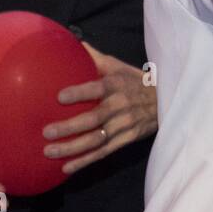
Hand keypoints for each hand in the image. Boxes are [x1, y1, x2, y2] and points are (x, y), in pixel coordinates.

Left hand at [42, 42, 158, 175]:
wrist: (166, 101)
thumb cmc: (135, 81)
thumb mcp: (118, 66)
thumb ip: (94, 59)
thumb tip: (71, 44)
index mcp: (117, 85)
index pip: (97, 89)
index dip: (80, 93)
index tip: (59, 97)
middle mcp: (120, 106)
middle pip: (93, 119)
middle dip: (69, 127)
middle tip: (46, 132)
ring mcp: (124, 126)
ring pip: (96, 140)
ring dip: (72, 148)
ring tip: (49, 152)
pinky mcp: (126, 140)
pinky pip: (103, 152)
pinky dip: (85, 161)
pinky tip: (67, 167)